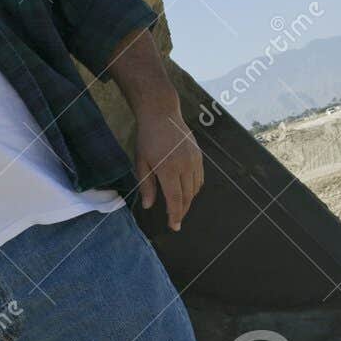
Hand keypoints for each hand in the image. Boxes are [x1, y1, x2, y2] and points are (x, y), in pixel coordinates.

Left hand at [134, 106, 203, 231]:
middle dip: (182, 211)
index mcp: (168, 169)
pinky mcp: (199, 155)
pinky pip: (199, 178)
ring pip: (195, 188)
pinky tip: (186, 191)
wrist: (162, 114)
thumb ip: (146, 185)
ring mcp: (194, 160)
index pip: (175, 199)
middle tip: (176, 221)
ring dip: (188, 200)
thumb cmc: (147, 139)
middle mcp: (185, 165)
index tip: (174, 226)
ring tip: (179, 207)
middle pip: (187, 196)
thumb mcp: (141, 162)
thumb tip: (148, 205)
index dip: (175, 215)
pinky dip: (194, 188)